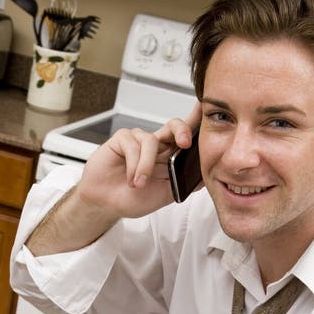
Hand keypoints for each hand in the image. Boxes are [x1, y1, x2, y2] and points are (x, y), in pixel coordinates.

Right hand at [76, 101, 202, 219]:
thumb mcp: (165, 194)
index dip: (196, 119)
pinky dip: (134, 165)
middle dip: (182, 130)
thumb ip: (183, 183)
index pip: (185, 134)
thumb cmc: (132, 198)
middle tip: (185, 143)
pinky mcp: (121, 139)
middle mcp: (154, 145)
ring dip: (146, 167)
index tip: (207, 108)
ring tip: (140, 184)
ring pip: (151, 141)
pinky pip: (133, 146)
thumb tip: (205, 177)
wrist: (106, 204)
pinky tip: (130, 179)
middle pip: (173, 126)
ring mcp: (137, 140)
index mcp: (167, 156)